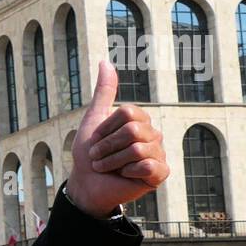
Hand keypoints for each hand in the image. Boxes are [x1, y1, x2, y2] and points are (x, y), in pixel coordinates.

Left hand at [65, 61, 167, 217]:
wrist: (86, 184)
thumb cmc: (89, 154)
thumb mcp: (93, 119)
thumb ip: (104, 93)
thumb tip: (105, 62)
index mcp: (140, 121)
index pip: (128, 113)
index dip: (105, 129)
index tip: (95, 140)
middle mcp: (152, 135)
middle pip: (132, 130)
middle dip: (107, 146)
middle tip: (98, 157)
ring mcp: (158, 154)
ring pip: (138, 148)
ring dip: (112, 160)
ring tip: (107, 167)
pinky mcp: (159, 174)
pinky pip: (147, 166)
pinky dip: (128, 171)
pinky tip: (125, 175)